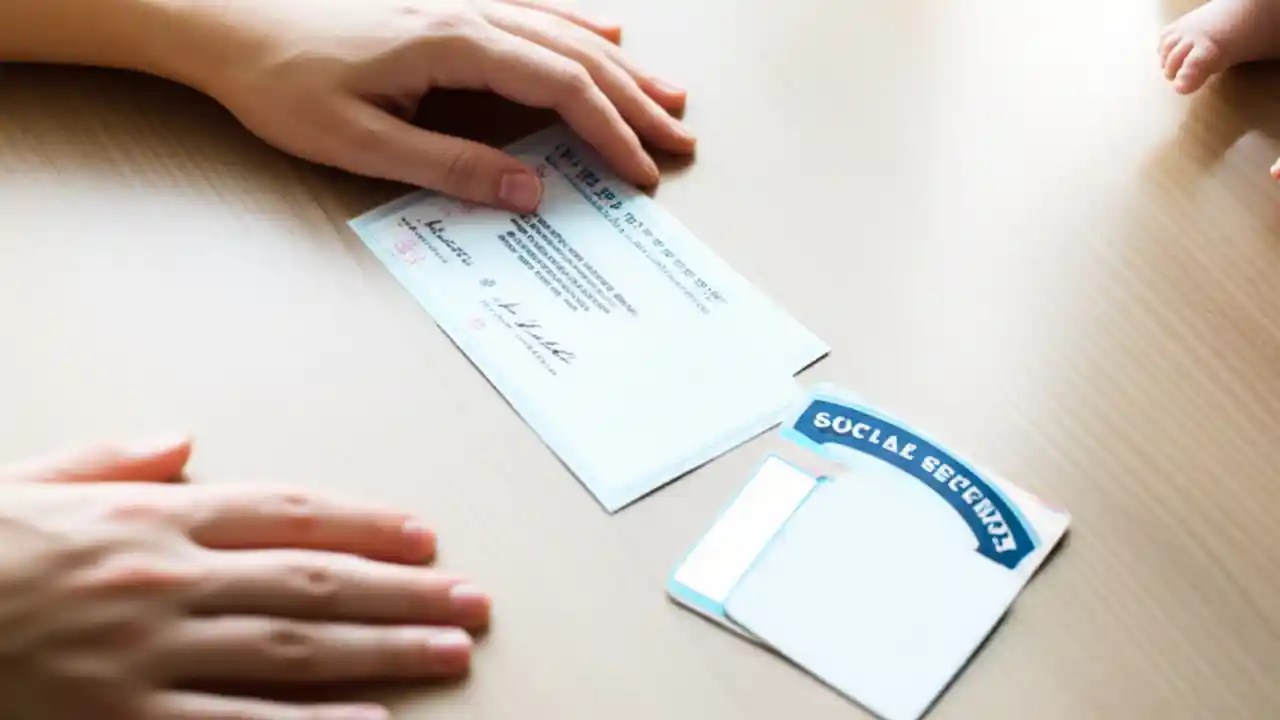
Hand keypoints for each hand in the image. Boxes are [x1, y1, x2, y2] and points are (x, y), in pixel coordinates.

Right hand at [0, 435, 488, 719]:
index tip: (425, 537)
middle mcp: (165, 578)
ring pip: (294, 649)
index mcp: (149, 518)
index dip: (366, 523)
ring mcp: (148, 653)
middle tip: (472, 601)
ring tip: (450, 652)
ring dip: (384, 651)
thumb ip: (111, 463)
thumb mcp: (26, 484)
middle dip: (404, 590)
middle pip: (314, 580)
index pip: (287, 512)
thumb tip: (183, 441)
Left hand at [168, 0, 694, 210]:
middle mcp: (470, 13)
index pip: (560, 87)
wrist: (228, 21)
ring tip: (669, 99)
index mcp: (455, 44)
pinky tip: (606, 39)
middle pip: (578, 57)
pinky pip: (534, 12)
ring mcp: (462, 3)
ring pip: (565, 33)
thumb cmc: (284, 81)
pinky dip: (579, 30)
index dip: (610, 133)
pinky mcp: (447, 7)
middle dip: (635, 105)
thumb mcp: (360, 141)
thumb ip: (450, 165)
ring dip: (622, 71)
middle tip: (680, 144)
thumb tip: (531, 189)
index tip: (642, 174)